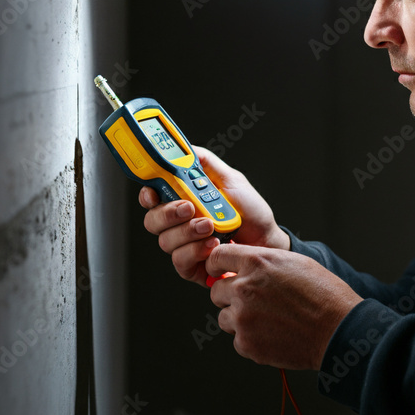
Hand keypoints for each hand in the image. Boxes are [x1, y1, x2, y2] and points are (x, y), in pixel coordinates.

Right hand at [140, 146, 289, 285]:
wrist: (267, 240)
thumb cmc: (250, 212)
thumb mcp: (231, 180)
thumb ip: (206, 163)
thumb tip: (185, 148)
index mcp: (183, 200)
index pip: (153, 197)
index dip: (148, 194)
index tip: (154, 192)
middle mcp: (179, 224)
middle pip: (152, 220)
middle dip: (168, 214)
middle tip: (189, 208)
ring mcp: (184, 245)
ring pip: (166, 241)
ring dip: (188, 232)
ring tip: (211, 226)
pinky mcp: (192, 267)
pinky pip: (180, 260)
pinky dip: (196, 251)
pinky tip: (214, 245)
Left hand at [205, 243, 362, 369]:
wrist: (338, 329)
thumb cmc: (323, 294)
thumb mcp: (293, 262)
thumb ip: (262, 262)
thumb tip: (242, 267)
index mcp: (256, 263)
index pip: (217, 258)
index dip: (217, 266)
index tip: (220, 273)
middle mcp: (244, 288)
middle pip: (216, 291)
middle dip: (229, 297)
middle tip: (253, 302)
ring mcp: (243, 317)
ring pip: (224, 318)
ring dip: (240, 319)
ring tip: (268, 320)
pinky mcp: (247, 343)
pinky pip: (238, 340)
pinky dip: (251, 339)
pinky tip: (273, 334)